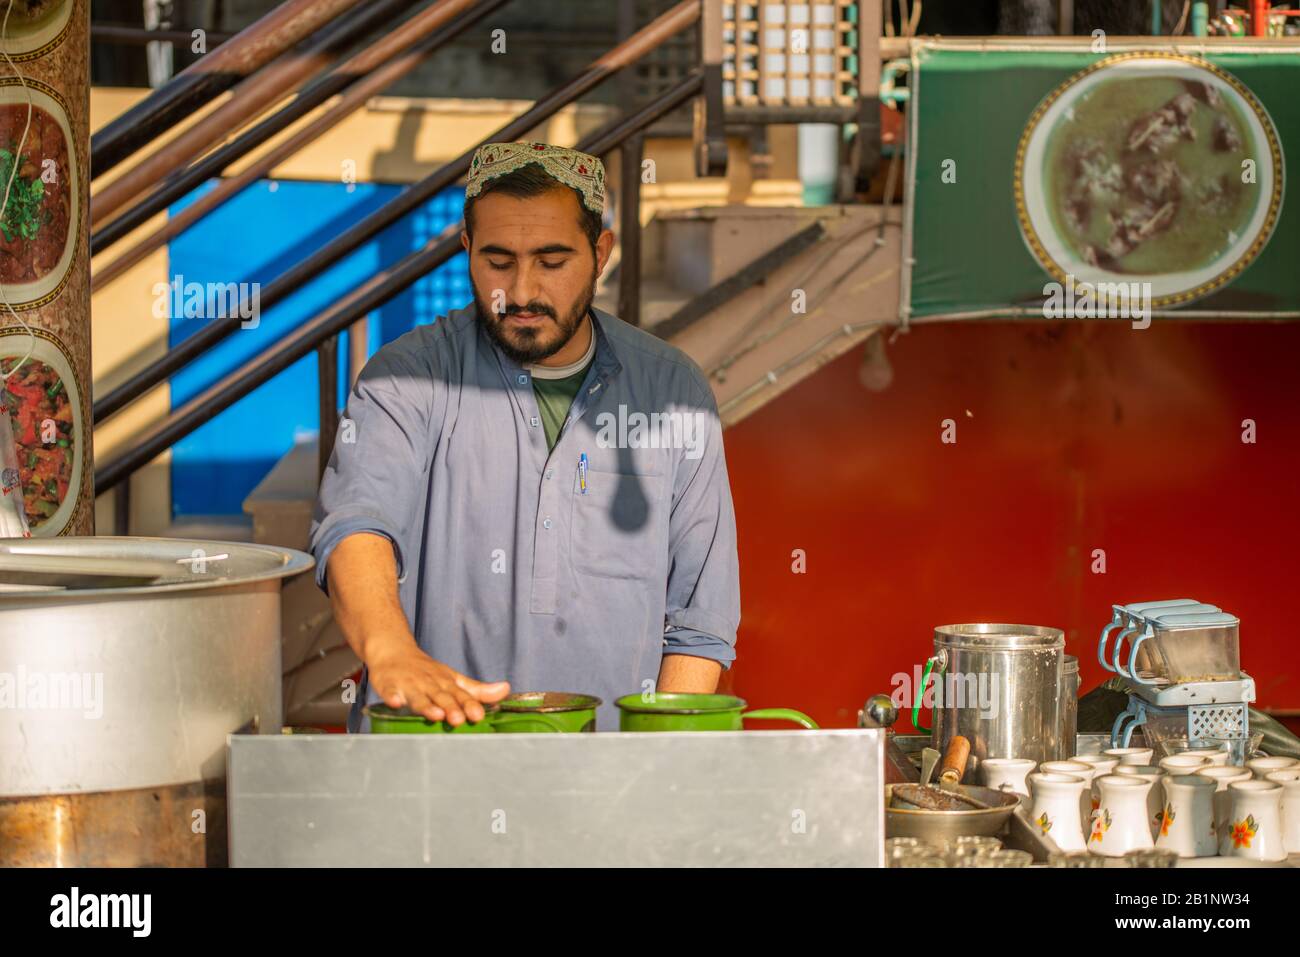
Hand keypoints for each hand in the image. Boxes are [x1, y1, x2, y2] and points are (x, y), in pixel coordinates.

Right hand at [366, 640, 508, 725]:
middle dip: (450, 708)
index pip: (460, 695)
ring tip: (435, 715)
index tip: (478, 715)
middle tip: (458, 720)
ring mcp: (409, 685)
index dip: (469, 705)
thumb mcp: (453, 679)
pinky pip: (390, 693)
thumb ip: (478, 690)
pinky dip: (392, 698)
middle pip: (441, 697)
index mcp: (446, 683)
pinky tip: (395, 703)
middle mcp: (430, 684)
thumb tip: (506, 689)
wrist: (394, 651)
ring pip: (418, 697)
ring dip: (426, 706)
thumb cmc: (427, 671)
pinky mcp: (389, 686)